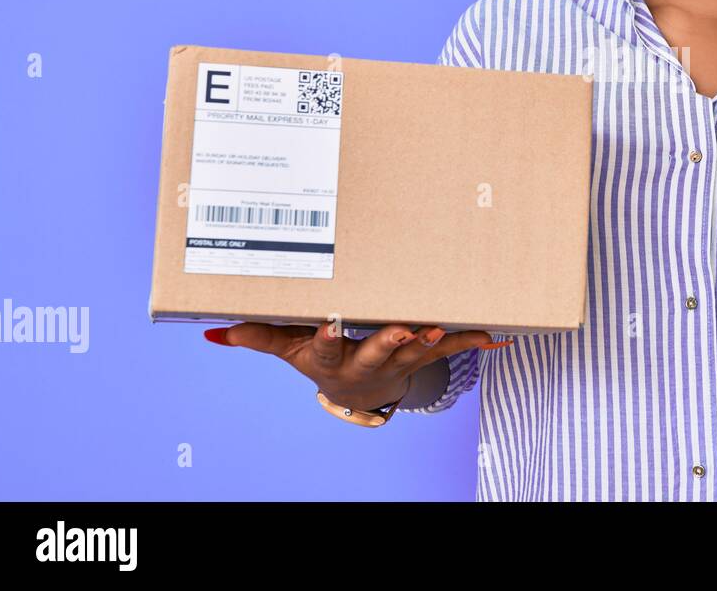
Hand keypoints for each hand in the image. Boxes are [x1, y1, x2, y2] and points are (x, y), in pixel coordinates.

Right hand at [209, 320, 495, 411]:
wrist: (357, 393)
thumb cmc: (322, 358)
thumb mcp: (289, 349)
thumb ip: (259, 336)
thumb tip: (217, 332)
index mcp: (332, 358)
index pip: (327, 349)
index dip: (328, 338)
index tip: (330, 323)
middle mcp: (369, 361)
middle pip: (380, 351)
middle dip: (392, 340)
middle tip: (406, 326)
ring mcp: (401, 361)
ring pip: (420, 350)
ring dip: (436, 340)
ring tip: (446, 326)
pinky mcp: (426, 355)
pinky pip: (453, 345)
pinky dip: (476, 339)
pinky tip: (499, 333)